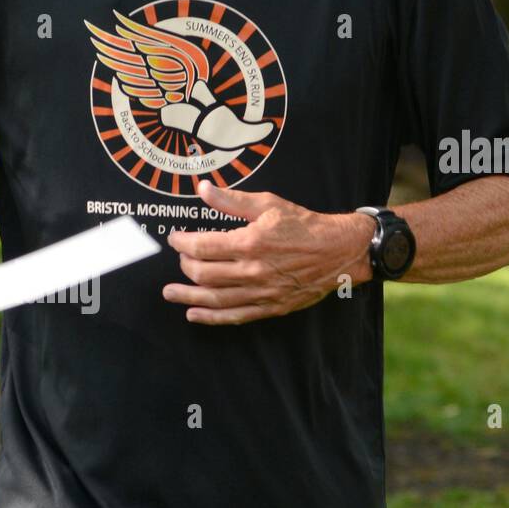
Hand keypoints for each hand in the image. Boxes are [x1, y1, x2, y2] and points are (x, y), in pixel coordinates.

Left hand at [163, 181, 374, 324]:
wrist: (338, 251)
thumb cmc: (303, 225)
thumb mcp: (268, 204)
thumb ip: (232, 201)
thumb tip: (203, 190)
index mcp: (249, 242)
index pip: (202, 247)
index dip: (182, 243)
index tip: (175, 239)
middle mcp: (252, 270)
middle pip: (203, 274)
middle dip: (185, 266)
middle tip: (181, 258)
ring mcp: (260, 292)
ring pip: (214, 298)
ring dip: (187, 296)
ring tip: (170, 293)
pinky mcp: (269, 307)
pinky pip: (234, 316)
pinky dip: (210, 317)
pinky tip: (193, 314)